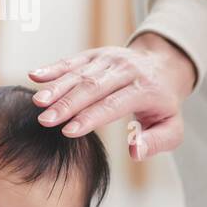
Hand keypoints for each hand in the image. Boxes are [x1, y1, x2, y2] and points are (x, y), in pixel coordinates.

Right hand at [28, 32, 196, 159]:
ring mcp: (108, 59)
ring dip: (56, 88)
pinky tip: (34, 75)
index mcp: (145, 89)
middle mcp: (126, 70)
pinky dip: (53, 68)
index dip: (90, 117)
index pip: (114, 104)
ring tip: (38, 103)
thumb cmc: (163, 104)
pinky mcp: (95, 55)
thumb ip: (155, 142)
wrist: (163, 66)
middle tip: (46, 120)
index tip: (68, 131)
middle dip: (67, 104)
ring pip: (79, 73)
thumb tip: (134, 151)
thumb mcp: (171, 128)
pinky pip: (72, 61)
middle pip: (92, 87)